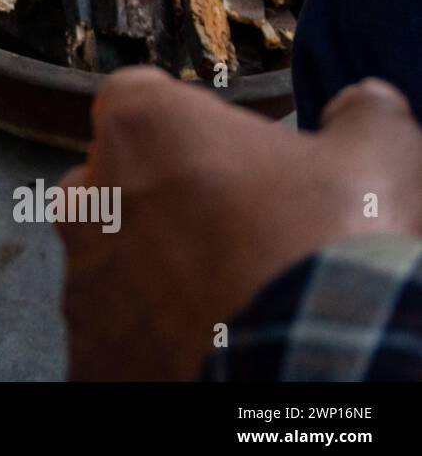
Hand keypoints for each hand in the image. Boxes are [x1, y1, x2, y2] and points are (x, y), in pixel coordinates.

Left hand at [58, 67, 421, 380]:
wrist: (317, 358)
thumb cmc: (327, 246)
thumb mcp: (371, 156)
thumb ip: (354, 115)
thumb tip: (356, 107)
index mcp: (140, 127)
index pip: (137, 98)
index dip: (179, 120)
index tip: (216, 146)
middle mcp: (92, 194)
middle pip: (111, 178)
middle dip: (155, 194)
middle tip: (222, 223)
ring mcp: (83, 277)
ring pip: (105, 256)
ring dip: (148, 265)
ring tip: (218, 287)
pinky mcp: (89, 346)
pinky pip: (111, 328)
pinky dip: (144, 329)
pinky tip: (200, 334)